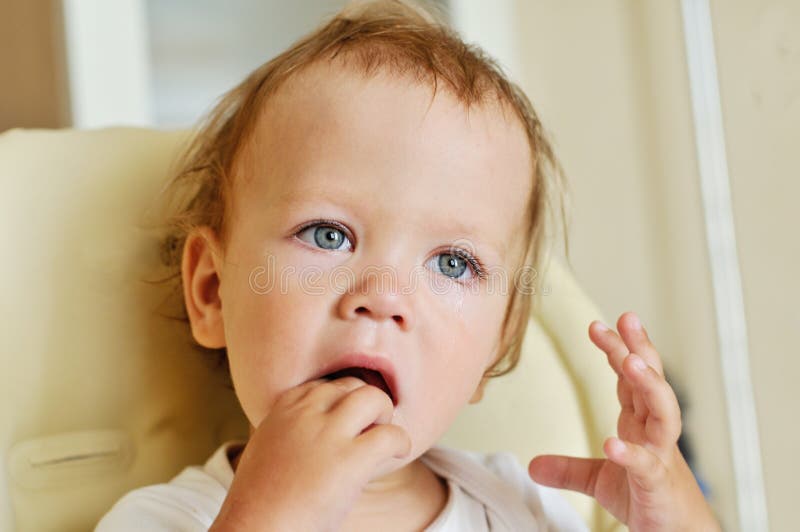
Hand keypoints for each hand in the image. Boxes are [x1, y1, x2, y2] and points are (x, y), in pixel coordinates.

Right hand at [210, 377, 410, 530]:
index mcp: (285, 407)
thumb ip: (291, 427)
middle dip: (366, 403)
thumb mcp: (267, 445)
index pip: (327, 385)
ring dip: (385, 415)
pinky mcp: (349, 460)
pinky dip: (401, 442)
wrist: (257, 529)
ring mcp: (328, 434)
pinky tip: (396, 454)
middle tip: (370, 430)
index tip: (350, 422)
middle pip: (352, 385)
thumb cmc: (260, 499)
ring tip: (383, 439)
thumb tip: (318, 425)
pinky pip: (390, 435)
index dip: (344, 402)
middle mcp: (306, 413)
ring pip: (374, 398)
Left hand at [528, 312, 719, 530]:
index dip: (617, 351)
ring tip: (631, 362)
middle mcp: (654, 433)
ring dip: (648, 386)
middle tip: (627, 317)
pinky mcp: (658, 486)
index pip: (630, 379)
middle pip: (650, 382)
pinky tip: (612, 443)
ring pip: (663, 413)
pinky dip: (629, 454)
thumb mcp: (600, 481)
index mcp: (641, 425)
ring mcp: (660, 457)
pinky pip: (645, 466)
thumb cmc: (647, 501)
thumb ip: (569, 469)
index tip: (596, 326)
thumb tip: (533, 465)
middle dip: (639, 349)